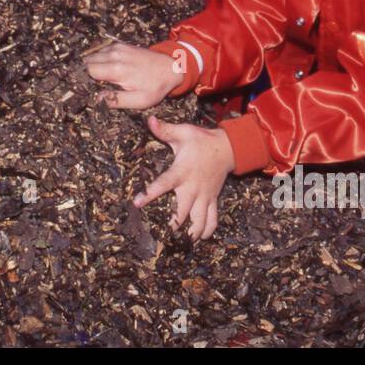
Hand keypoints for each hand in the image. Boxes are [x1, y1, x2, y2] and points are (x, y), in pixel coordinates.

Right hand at [84, 42, 184, 108]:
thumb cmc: (155, 86)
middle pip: (88, 62)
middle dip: (85, 72)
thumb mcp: (139, 100)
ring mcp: (117, 48)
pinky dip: (100, 59)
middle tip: (90, 84)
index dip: (83, 79)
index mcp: (117, 70)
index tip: (84, 88)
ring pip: (93, 55)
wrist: (171, 67)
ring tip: (97, 78)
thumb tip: (97, 98)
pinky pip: (102, 51)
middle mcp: (114, 55)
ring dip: (92, 65)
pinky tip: (105, 69)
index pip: (88, 71)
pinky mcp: (121, 45)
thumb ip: (116, 100)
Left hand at [133, 116, 235, 239]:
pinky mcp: (213, 200)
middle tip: (161, 238)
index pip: (164, 184)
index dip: (150, 194)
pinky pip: (213, 220)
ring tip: (180, 244)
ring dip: (191, 233)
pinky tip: (200, 239)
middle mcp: (193, 187)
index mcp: (182, 171)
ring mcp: (205, 196)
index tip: (137, 203)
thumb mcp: (183, 132)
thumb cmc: (201, 140)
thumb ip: (165, 129)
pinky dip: (208, 231)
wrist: (228, 148)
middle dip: (173, 225)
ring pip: (199, 221)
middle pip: (183, 212)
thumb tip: (149, 120)